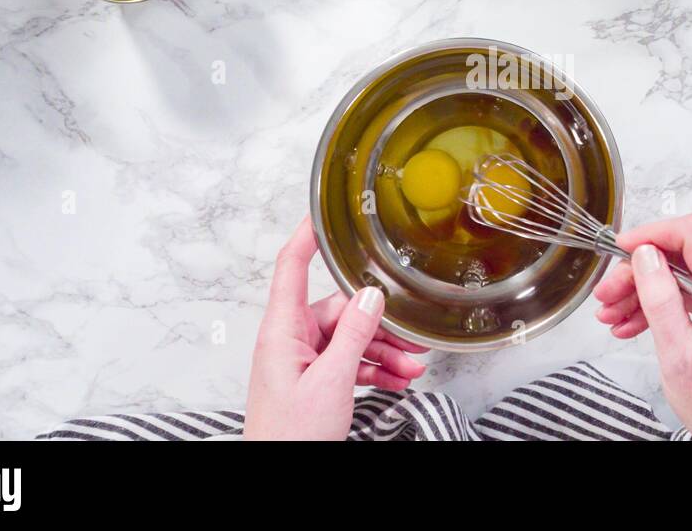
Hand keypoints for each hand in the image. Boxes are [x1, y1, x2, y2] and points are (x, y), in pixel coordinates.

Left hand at [244, 216, 428, 439]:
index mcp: (282, 330)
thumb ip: (353, 335)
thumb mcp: (331, 381)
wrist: (278, 477)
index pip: (291, 267)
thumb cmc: (290, 437)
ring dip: (383, 352)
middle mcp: (290, 340)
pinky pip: (348, 363)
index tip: (325, 213)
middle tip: (412, 337)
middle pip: (339, 311)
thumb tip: (372, 295)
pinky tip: (398, 380)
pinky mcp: (313, 381)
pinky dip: (374, 370)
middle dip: (378, 324)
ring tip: (413, 367)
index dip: (307, 236)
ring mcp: (301, 361)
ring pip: (349, 339)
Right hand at [593, 213, 691, 439]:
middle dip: (638, 270)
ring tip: (613, 315)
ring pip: (684, 272)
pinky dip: (663, 301)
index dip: (653, 233)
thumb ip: (661, 302)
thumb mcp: (680, 359)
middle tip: (606, 296)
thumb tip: (645, 254)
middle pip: (684, 254)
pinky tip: (633, 321)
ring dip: (644, 288)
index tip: (621, 248)